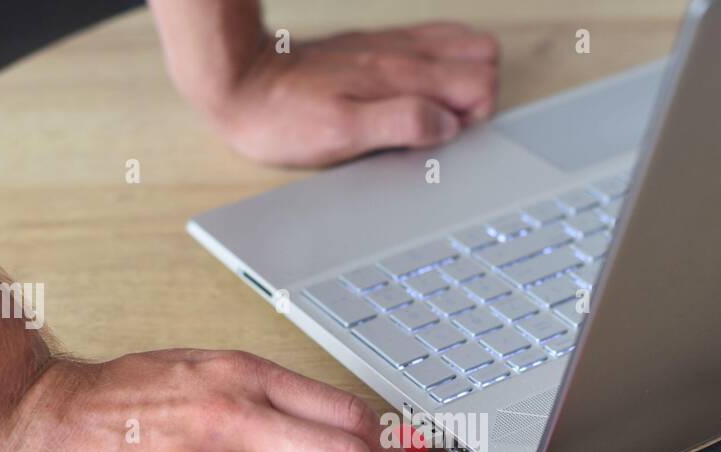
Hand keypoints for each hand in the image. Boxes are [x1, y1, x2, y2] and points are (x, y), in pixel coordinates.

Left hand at [176, 22, 499, 165]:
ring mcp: (392, 47)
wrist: (239, 81)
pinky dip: (437, 71)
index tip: (446, 137)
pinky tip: (412, 96)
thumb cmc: (284, 116)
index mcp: (401, 75)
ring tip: (430, 113)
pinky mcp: (376, 48)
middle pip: (482, 57)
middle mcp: (402, 54)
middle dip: (476, 96)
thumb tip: (446, 123)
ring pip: (460, 47)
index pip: (481, 79)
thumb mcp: (342, 134)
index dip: (475, 115)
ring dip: (459, 81)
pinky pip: (430, 46)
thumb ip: (401, 124)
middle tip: (443, 125)